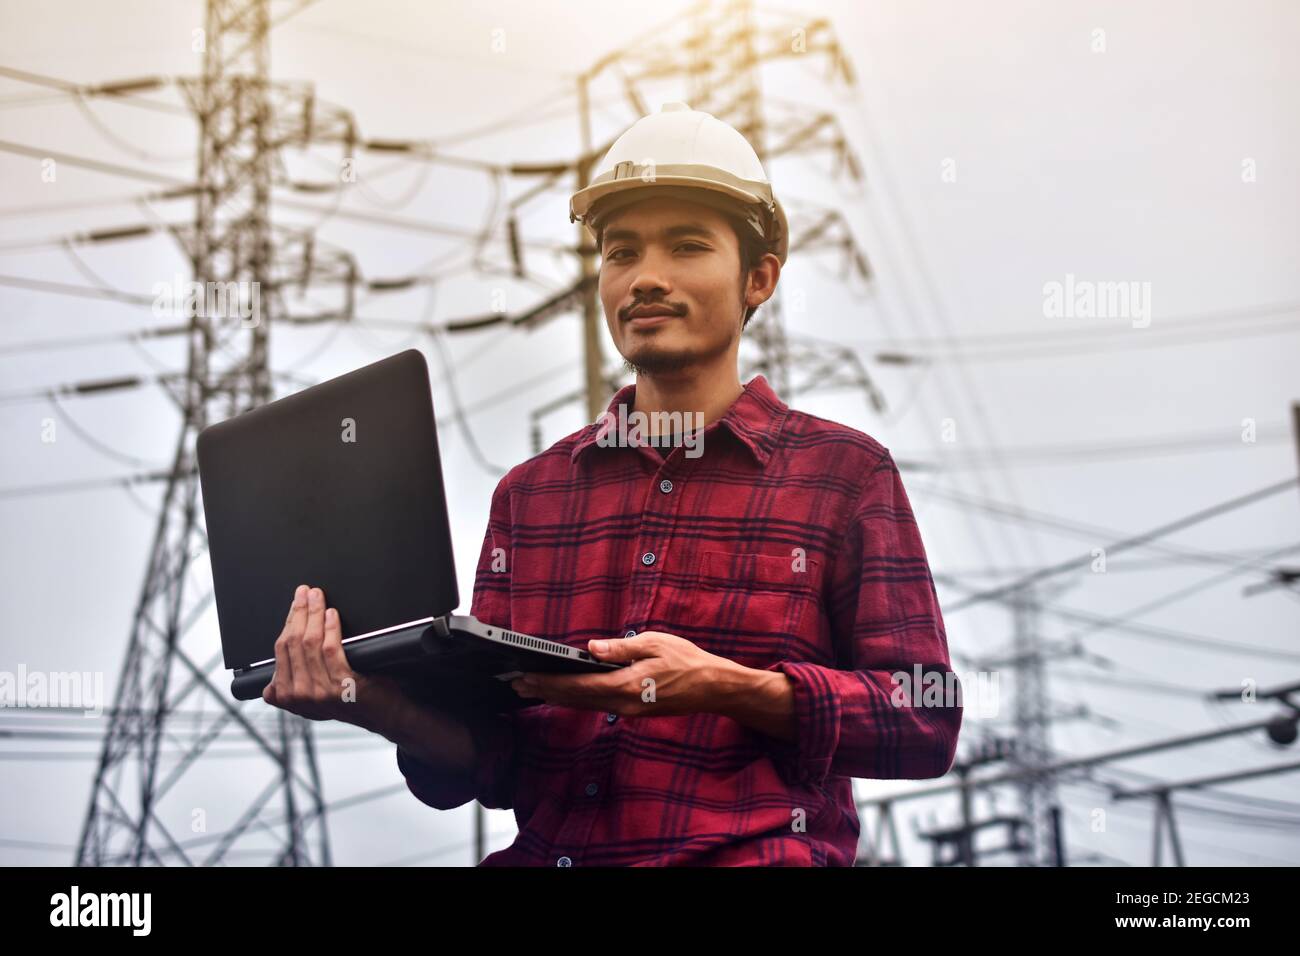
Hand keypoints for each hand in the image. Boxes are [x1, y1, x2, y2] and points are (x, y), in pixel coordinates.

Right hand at [262, 584, 409, 733]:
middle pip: (293, 643)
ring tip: (318, 597)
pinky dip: (331, 628)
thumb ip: (292, 684)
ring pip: (311, 643)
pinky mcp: (342, 684)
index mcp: (287, 696)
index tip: (295, 602)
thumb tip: (277, 666)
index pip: (281, 650)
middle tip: (304, 592)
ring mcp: (320, 691)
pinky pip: (331, 649)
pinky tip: (332, 614)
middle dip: (299, 612)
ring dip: (314, 614)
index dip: (288, 622)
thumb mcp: (312, 699)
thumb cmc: (349, 700)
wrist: (380, 715)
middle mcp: (300, 695)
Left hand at [509, 631, 737, 716]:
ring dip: (557, 696)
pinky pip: (597, 704)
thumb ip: (620, 648)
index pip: (578, 687)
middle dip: (544, 690)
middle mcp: (622, 704)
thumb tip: (591, 648)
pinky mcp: (632, 709)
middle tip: (516, 683)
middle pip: (575, 699)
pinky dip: (576, 698)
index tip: (526, 678)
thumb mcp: (655, 644)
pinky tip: (566, 692)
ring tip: (532, 689)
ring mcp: (627, 710)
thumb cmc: (687, 661)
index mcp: (625, 686)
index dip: (549, 682)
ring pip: (584, 704)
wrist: (713, 687)